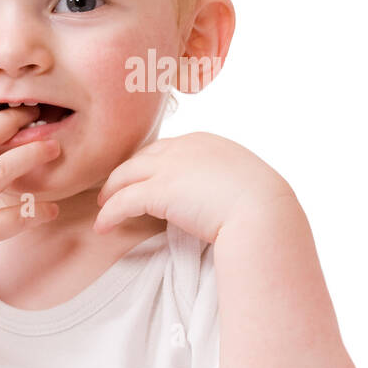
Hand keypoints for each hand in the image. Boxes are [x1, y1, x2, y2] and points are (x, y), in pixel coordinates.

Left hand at [94, 133, 292, 243]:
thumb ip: (225, 181)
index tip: (141, 179)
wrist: (265, 212)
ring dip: (110, 191)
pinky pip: (123, 201)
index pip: (166, 148)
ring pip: (126, 174)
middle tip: (112, 191)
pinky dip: (109, 213)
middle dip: (124, 174)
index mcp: (206, 142)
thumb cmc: (264, 206)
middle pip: (141, 157)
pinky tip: (103, 226)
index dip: (150, 164)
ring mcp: (170, 167)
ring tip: (102, 206)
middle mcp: (184, 147)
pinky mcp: (160, 190)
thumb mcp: (244, 182)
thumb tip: (221, 199)